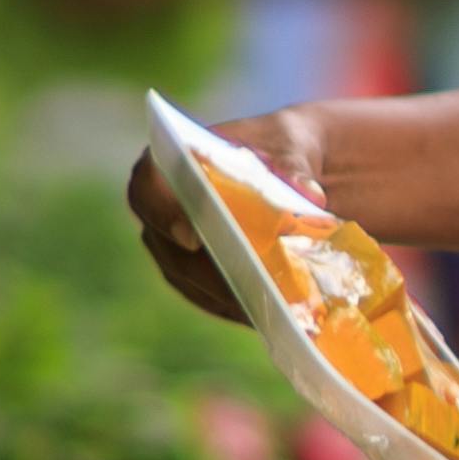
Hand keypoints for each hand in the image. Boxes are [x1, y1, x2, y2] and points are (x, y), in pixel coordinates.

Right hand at [127, 109, 333, 325]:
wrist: (296, 171)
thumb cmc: (283, 147)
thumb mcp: (293, 144)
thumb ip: (295, 165)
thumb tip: (311, 196)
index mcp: (171, 162)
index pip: (148, 186)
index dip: (161, 212)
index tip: (190, 235)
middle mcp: (164, 209)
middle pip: (169, 247)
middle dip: (208, 269)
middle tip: (246, 283)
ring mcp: (177, 248)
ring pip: (190, 280)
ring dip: (227, 295)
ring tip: (267, 305)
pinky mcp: (200, 278)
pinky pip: (212, 299)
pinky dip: (240, 308)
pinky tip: (272, 315)